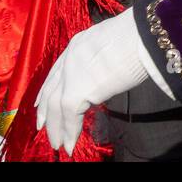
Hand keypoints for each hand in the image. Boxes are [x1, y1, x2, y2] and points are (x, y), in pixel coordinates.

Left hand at [36, 9, 151, 155]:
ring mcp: (69, 75)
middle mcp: (69, 58)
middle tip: (42, 126)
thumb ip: (103, 56)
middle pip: (51, 90)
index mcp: (78, 44)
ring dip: (56, 128)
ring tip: (58, 144)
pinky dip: (69, 133)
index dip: (48, 89)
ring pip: (55, 107)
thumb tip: (108, 68)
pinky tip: (69, 145)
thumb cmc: (137, 36)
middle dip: (45, 111)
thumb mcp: (113, 43)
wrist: (140, 36)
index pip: (57, 71)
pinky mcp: (75, 92)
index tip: (41, 102)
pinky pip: (68, 118)